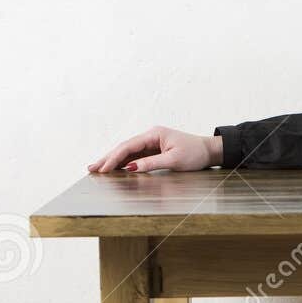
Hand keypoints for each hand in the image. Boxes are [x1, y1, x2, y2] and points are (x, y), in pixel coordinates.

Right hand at [88, 126, 218, 172]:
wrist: (209, 151)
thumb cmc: (195, 153)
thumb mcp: (174, 160)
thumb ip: (151, 163)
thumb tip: (131, 167)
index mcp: (153, 134)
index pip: (128, 146)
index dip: (114, 158)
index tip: (103, 168)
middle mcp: (150, 136)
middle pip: (124, 148)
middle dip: (108, 158)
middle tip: (92, 168)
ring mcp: (151, 143)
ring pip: (128, 152)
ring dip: (113, 160)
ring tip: (98, 168)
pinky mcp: (154, 150)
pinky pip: (136, 157)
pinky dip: (124, 162)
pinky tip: (115, 168)